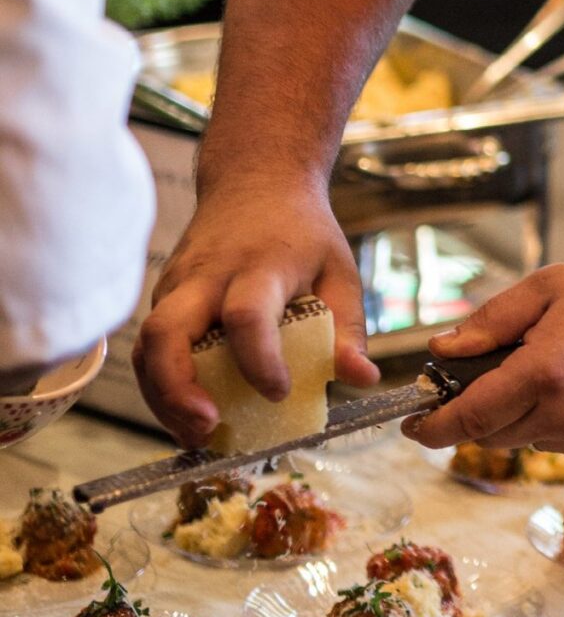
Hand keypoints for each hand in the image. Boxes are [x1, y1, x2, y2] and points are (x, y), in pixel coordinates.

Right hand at [135, 184, 379, 443]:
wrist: (255, 180)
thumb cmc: (302, 231)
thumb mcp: (339, 269)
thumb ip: (349, 327)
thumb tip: (362, 379)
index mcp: (259, 266)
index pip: (246, 315)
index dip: (258, 360)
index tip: (279, 392)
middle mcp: (206, 275)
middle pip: (168, 331)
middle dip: (178, 387)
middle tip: (208, 425)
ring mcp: (176, 285)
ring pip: (148, 346)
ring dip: (163, 398)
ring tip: (197, 436)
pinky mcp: (163, 297)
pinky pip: (149, 348)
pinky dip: (160, 387)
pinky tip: (187, 416)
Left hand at [402, 262, 563, 461]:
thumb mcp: (551, 287)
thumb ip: (490, 320)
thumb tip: (442, 350)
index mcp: (544, 373)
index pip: (469, 416)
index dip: (431, 426)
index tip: (410, 426)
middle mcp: (563, 415)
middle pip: (488, 433)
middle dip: (470, 413)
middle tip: (472, 377)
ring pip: (520, 439)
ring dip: (511, 415)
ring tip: (542, 366)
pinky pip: (553, 440)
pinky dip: (545, 418)